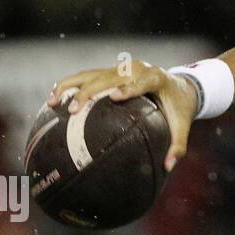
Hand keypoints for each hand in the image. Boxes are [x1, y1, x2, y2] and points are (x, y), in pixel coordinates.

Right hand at [49, 60, 199, 171]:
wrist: (179, 86)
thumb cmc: (179, 107)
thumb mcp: (182, 125)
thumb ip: (178, 146)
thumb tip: (169, 167)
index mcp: (155, 78)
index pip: (141, 82)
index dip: (128, 87)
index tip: (114, 97)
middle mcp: (136, 68)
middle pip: (108, 77)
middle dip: (88, 91)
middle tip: (73, 111)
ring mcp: (121, 68)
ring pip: (91, 73)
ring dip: (69, 85)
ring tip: (52, 102)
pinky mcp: (112, 70)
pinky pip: (87, 76)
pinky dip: (70, 85)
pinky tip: (54, 98)